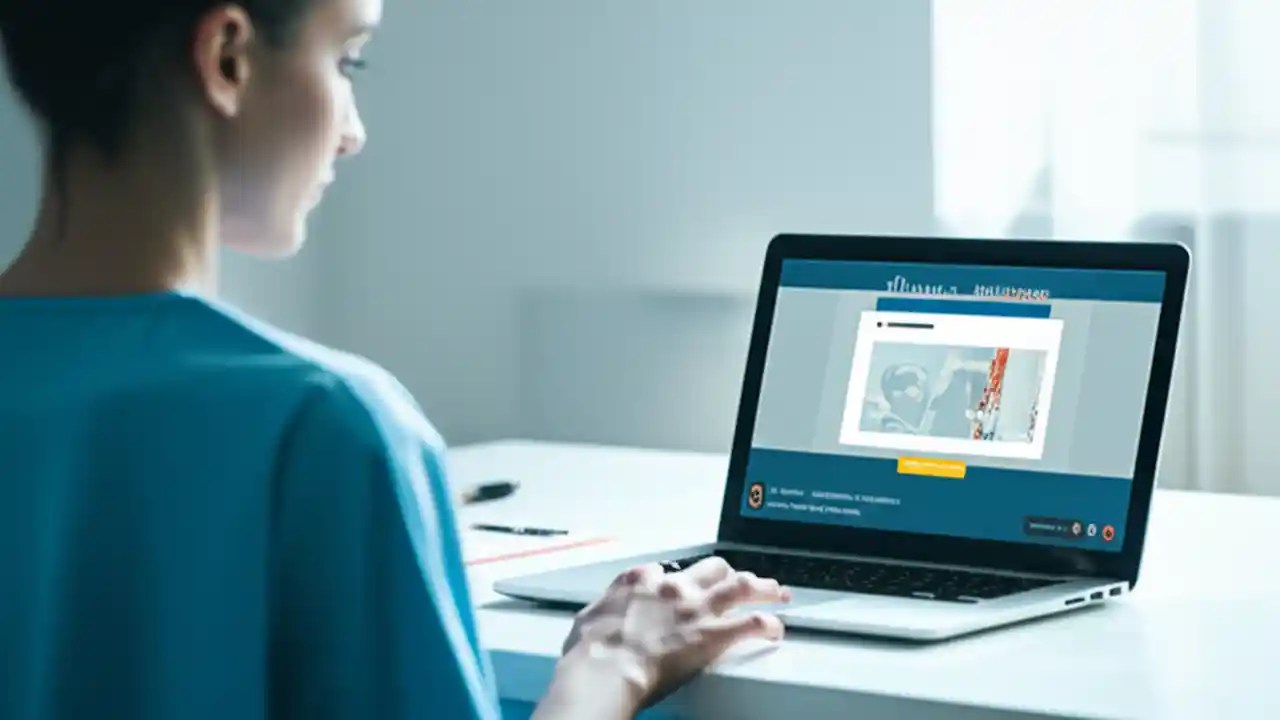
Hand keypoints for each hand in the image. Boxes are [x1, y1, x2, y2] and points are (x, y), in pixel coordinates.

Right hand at [554, 558, 791, 711]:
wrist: (605, 668)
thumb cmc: (591, 651)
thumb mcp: (590, 618)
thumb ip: (605, 610)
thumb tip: (600, 618)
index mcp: (641, 582)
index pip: (666, 571)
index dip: (676, 578)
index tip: (680, 584)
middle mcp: (673, 588)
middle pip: (711, 568)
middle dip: (727, 574)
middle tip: (737, 580)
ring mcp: (696, 608)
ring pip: (740, 585)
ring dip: (762, 586)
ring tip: (777, 590)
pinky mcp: (713, 633)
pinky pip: (751, 623)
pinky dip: (767, 624)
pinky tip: (776, 627)